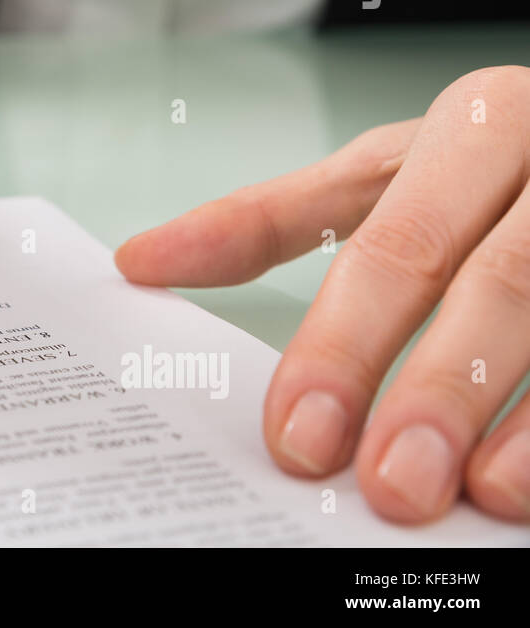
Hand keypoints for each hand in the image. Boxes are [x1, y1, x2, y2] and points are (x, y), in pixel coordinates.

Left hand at [116, 66, 529, 523]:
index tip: (295, 437)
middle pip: (497, 284)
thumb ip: (270, 218)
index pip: (393, 248)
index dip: (342, 346)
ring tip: (478, 497)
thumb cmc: (488, 161)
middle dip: (437, 391)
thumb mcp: (387, 168)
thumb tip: (136, 261)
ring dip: (524, 415)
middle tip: (384, 487)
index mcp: (473, 130)